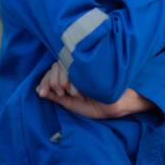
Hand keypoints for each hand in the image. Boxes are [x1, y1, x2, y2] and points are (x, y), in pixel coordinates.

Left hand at [36, 62, 151, 117]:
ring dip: (60, 80)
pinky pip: (71, 62)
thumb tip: (39, 91)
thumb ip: (59, 98)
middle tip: (61, 93)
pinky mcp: (91, 60)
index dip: (45, 80)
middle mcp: (79, 66)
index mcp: (75, 75)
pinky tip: (76, 89)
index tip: (41, 92)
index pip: (53, 71)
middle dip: (50, 81)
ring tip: (72, 92)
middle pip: (54, 66)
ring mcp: (85, 62)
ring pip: (61, 63)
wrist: (126, 100)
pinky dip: (69, 77)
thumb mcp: (77, 104)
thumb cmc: (104, 104)